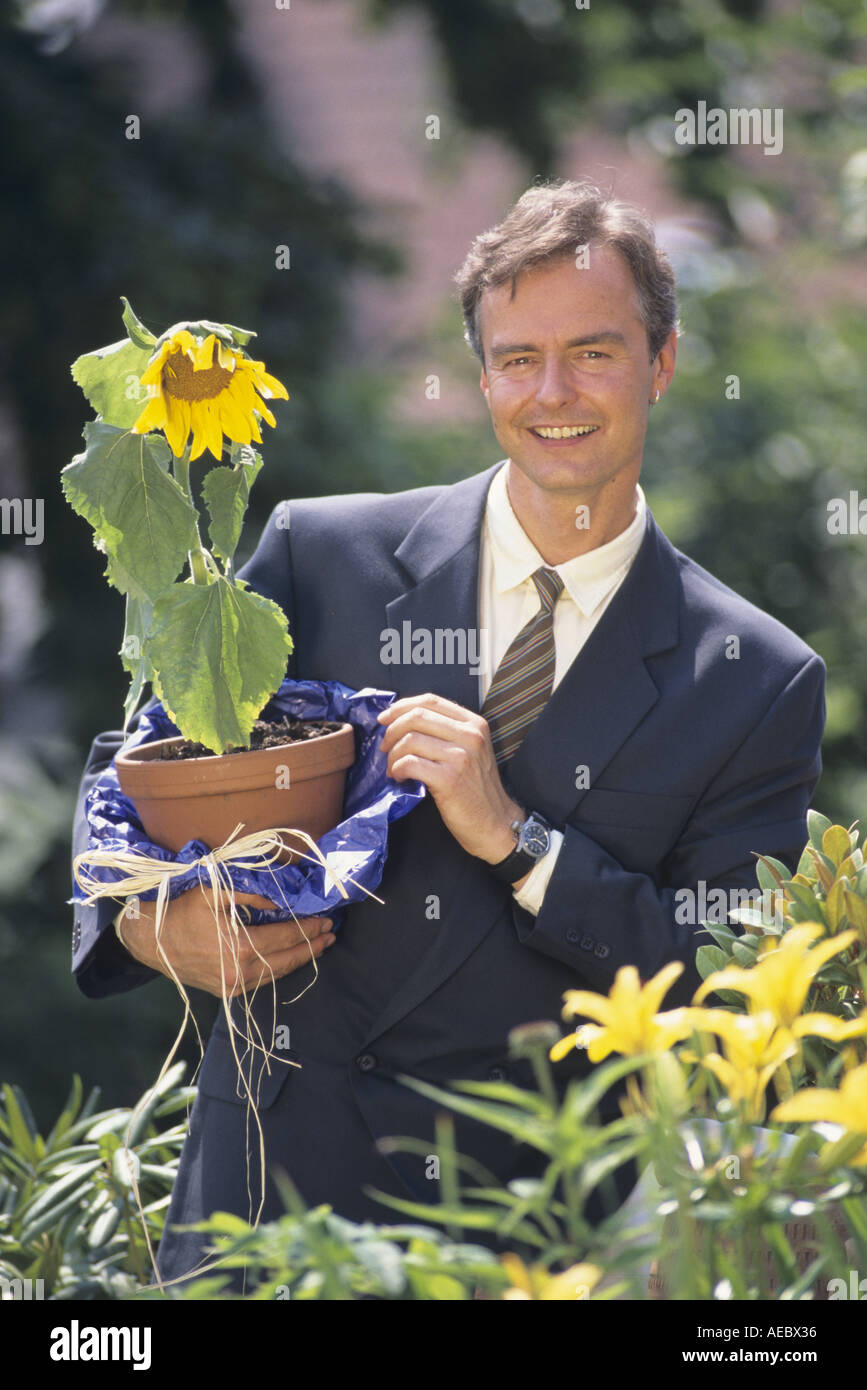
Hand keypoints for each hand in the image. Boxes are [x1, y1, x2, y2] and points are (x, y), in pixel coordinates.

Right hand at [114, 888, 335, 997]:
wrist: (152, 941)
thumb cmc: (181, 911)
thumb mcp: (215, 892)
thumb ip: (251, 894)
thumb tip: (279, 901)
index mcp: (240, 946)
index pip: (285, 937)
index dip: (308, 928)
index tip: (326, 919)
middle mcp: (241, 972)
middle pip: (288, 959)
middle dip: (313, 946)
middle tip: (331, 933)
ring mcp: (234, 987)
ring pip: (277, 974)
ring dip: (300, 960)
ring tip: (320, 946)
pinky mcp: (228, 993)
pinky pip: (263, 982)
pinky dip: (280, 970)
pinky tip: (291, 959)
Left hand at [377, 693, 524, 865]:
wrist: (494, 822)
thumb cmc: (476, 788)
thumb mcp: (470, 750)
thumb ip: (445, 731)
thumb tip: (401, 719)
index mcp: (474, 723)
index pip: (430, 700)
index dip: (401, 706)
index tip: (385, 719)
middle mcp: (470, 736)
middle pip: (416, 717)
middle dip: (392, 731)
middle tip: (385, 748)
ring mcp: (461, 757)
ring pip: (409, 740)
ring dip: (392, 755)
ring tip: (393, 769)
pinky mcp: (449, 779)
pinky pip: (410, 763)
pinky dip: (397, 769)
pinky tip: (400, 778)